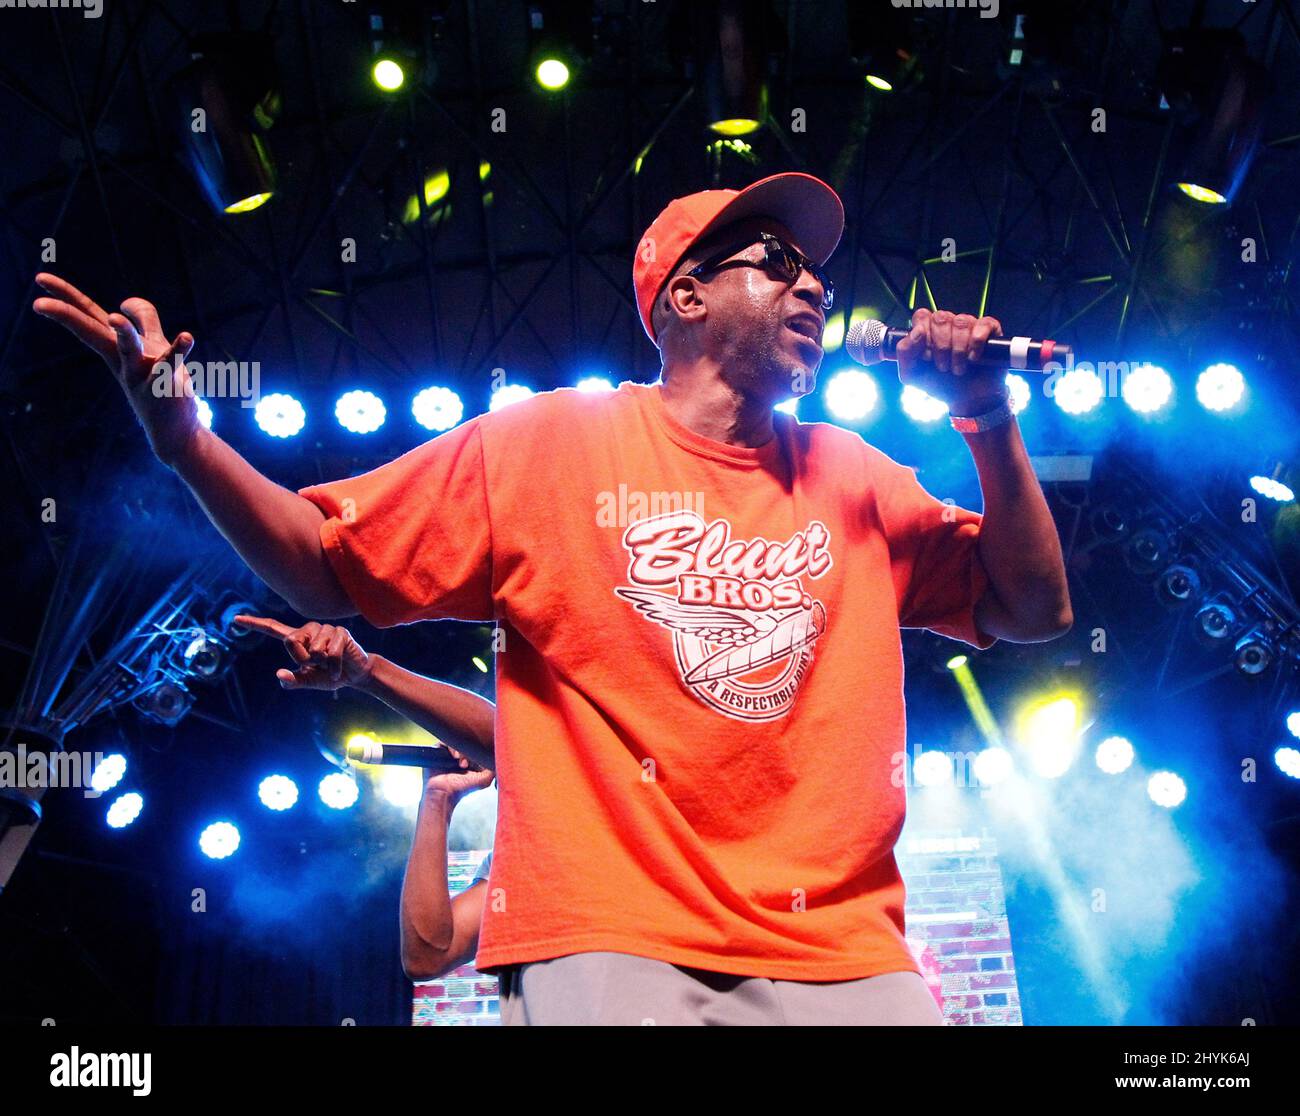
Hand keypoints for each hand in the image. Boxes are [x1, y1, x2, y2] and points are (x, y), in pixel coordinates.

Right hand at [32, 273, 199, 463]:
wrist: (175, 429)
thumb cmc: (160, 384)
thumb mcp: (151, 346)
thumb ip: (144, 321)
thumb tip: (127, 302)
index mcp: (114, 347)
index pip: (87, 317)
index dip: (65, 297)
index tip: (40, 278)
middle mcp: (121, 359)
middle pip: (91, 332)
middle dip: (66, 316)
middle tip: (38, 304)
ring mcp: (140, 373)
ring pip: (128, 349)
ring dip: (123, 334)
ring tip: (114, 319)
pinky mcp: (164, 382)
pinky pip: (170, 362)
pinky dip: (179, 348)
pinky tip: (186, 337)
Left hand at [233, 614, 371, 689]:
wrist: (355, 674)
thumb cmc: (330, 676)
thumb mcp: (309, 681)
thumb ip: (294, 680)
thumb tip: (279, 675)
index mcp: (298, 639)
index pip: (273, 629)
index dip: (254, 624)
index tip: (235, 619)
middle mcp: (309, 630)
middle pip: (291, 640)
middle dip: (302, 658)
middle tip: (317, 665)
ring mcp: (325, 629)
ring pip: (312, 648)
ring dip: (322, 663)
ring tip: (330, 664)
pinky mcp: (340, 632)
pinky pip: (330, 653)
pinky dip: (334, 666)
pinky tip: (339, 667)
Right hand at [424, 746, 494, 802]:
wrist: (443, 793)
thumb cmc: (462, 789)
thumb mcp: (484, 780)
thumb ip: (494, 771)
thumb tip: (502, 760)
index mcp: (471, 760)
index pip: (476, 747)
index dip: (479, 749)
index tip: (479, 757)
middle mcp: (460, 755)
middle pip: (467, 743)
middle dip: (469, 749)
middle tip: (467, 763)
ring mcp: (449, 753)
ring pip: (457, 741)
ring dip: (461, 750)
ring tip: (460, 763)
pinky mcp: (439, 750)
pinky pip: (446, 742)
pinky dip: (451, 747)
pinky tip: (454, 757)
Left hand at [895, 308, 1009, 414]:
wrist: (967, 400)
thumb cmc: (941, 384)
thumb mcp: (912, 375)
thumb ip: (903, 353)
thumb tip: (916, 332)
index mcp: (929, 330)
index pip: (922, 316)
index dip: (923, 336)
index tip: (927, 357)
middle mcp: (949, 324)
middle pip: (941, 317)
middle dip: (941, 347)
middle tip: (944, 367)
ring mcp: (969, 325)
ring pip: (961, 322)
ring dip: (958, 350)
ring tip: (959, 368)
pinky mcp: (990, 331)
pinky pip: (983, 324)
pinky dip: (976, 343)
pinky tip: (974, 358)